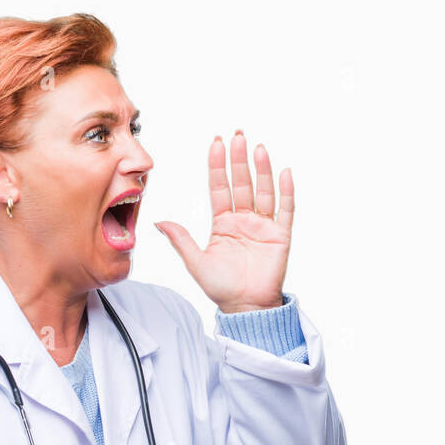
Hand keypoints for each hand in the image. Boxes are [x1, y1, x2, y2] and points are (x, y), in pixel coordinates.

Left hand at [153, 130, 293, 313]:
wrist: (245, 308)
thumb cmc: (222, 288)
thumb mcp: (195, 262)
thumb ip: (180, 240)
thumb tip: (158, 223)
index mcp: (223, 223)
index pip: (220, 187)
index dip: (217, 166)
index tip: (216, 143)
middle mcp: (244, 220)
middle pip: (242, 183)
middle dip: (239, 160)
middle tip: (237, 136)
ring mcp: (263, 226)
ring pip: (263, 191)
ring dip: (261, 169)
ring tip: (257, 148)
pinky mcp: (280, 236)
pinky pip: (285, 210)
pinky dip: (285, 191)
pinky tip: (284, 172)